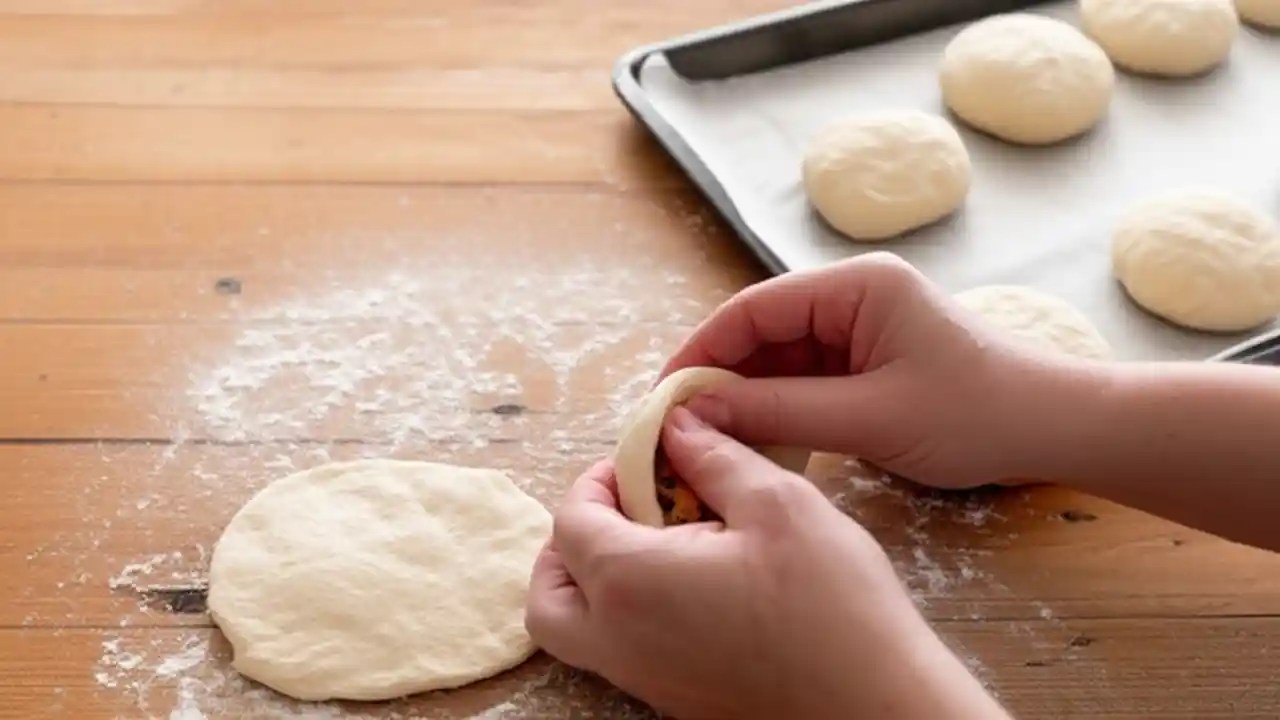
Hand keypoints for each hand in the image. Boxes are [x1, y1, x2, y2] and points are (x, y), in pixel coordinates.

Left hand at [526, 408, 1005, 718]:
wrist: (879, 705)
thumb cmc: (835, 607)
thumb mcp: (780, 504)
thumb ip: (716, 457)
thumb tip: (675, 426)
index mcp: (630, 583)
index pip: (571, 521)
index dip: (597, 480)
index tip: (644, 461)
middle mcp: (619, 641)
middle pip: (547, 592)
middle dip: (570, 542)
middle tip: (624, 509)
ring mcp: (644, 680)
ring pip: (574, 633)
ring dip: (590, 583)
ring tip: (657, 547)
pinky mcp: (673, 701)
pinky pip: (618, 655)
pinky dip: (625, 616)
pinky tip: (692, 586)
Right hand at [663, 252, 1089, 488]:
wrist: (1054, 430)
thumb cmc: (975, 414)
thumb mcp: (868, 418)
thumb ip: (777, 412)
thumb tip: (694, 415)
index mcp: (855, 286)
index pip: (752, 310)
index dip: (700, 353)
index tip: (663, 401)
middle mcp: (852, 296)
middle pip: (760, 333)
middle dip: (718, 381)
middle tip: (677, 431)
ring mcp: (861, 329)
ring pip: (778, 361)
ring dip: (746, 400)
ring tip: (707, 444)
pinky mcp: (868, 362)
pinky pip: (805, 381)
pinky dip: (778, 412)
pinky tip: (756, 445)